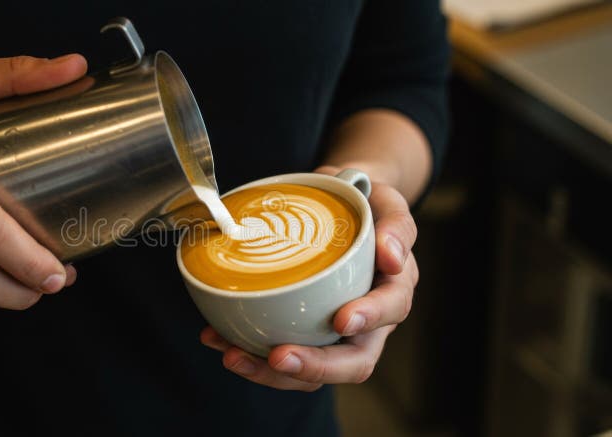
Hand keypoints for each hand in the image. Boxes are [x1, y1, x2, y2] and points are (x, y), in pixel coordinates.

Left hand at [200, 175, 418, 390]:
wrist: (343, 205)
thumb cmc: (366, 206)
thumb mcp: (387, 202)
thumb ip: (396, 225)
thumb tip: (392, 257)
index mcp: (392, 288)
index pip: (390, 311)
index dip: (368, 319)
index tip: (341, 319)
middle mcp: (369, 322)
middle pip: (353, 362)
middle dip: (314, 367)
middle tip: (278, 357)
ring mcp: (334, 334)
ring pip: (313, 371)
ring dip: (270, 372)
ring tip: (233, 355)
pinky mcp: (303, 335)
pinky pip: (282, 355)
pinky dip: (250, 354)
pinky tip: (217, 339)